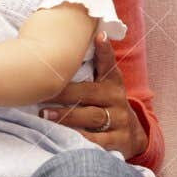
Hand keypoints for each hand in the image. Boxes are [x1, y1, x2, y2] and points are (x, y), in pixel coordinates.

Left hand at [40, 34, 146, 158]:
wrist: (132, 135)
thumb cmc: (106, 104)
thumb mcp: (104, 85)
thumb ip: (91, 67)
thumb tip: (72, 45)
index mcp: (113, 82)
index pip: (108, 64)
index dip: (104, 50)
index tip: (99, 36)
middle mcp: (117, 98)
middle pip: (89, 93)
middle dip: (64, 93)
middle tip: (43, 91)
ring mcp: (119, 120)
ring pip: (90, 116)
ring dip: (66, 116)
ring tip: (45, 114)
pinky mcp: (118, 141)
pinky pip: (96, 140)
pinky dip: (78, 138)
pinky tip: (62, 136)